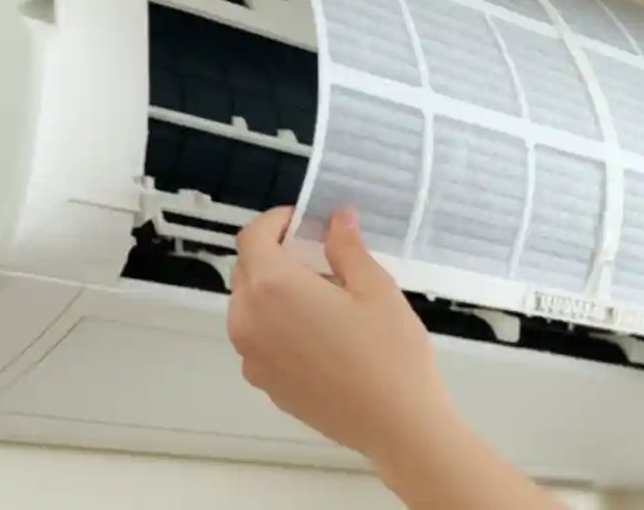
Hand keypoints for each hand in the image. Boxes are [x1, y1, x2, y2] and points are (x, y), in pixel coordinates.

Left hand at [227, 206, 458, 461]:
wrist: (396, 424)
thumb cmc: (390, 350)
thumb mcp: (375, 287)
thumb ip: (346, 247)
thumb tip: (335, 218)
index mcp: (272, 287)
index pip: (253, 237)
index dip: (275, 221)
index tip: (305, 222)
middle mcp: (248, 320)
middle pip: (247, 271)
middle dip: (276, 255)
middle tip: (322, 258)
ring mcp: (251, 357)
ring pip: (249, 307)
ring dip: (274, 292)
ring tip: (323, 299)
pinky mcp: (264, 384)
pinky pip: (258, 340)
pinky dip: (277, 325)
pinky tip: (320, 337)